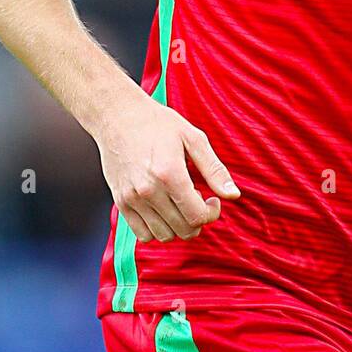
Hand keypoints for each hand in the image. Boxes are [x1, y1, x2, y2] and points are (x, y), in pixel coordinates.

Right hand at [94, 87, 239, 241]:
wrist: (117, 116)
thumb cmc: (158, 123)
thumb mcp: (193, 138)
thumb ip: (215, 169)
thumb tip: (233, 195)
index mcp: (170, 174)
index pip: (197, 216)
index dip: (212, 213)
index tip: (212, 199)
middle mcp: (149, 190)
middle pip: (183, 230)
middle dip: (198, 220)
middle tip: (197, 200)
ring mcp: (132, 198)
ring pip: (164, 235)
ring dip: (178, 226)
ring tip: (179, 203)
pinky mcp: (120, 201)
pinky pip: (142, 234)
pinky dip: (157, 229)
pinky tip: (163, 209)